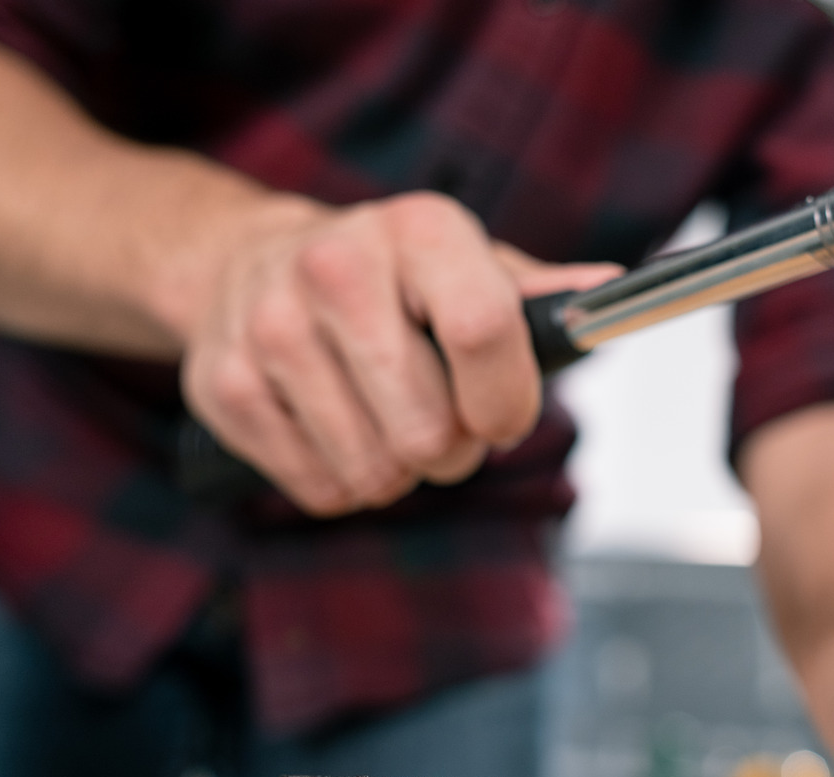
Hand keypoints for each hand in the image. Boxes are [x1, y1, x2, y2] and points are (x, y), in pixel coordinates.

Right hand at [179, 191, 620, 514]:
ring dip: (398, 471)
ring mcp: (270, 326)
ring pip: (374, 471)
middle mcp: (336, 266)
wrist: (248, 260)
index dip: (506, 399)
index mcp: (420, 231)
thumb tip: (612, 292)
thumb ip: (539, 295)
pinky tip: (337, 432)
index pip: (484, 330)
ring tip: (389, 424)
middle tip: (441, 423)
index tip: (505, 420)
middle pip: (428, 429)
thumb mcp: (469, 266)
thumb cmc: (392, 279)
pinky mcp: (221, 384)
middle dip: (452, 451)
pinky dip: (343, 482)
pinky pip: (318, 487)